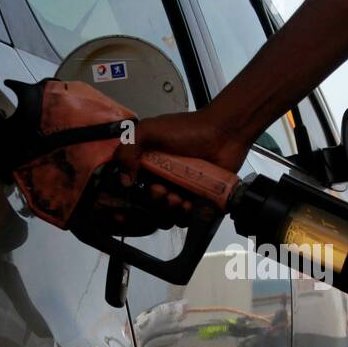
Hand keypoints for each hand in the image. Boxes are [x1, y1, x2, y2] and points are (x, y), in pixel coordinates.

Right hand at [116, 110, 251, 222]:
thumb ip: (128, 150)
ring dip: (171, 210)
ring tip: (178, 198)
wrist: (223, 133)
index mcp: (151, 165)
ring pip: (170, 213)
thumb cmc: (188, 129)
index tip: (141, 189)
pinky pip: (191, 216)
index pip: (136, 188)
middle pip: (153, 204)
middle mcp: (166, 179)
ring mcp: (184, 189)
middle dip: (155, 201)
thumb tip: (123, 180)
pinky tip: (191, 203)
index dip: (135, 194)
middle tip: (163, 191)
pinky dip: (188, 214)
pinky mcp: (201, 199)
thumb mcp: (149, 131)